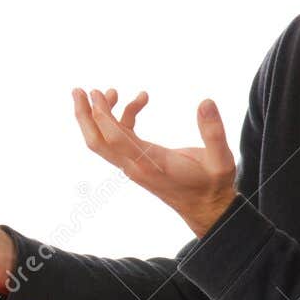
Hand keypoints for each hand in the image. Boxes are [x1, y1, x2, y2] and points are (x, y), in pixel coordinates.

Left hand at [72, 88, 238, 236]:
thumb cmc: (212, 184)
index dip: (103, 117)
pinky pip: (120, 139)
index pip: (117, 140)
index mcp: (153, 164)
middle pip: (97, 142)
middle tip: (77, 91)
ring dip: (100, 115)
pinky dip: (123, 119)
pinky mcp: (137, 163)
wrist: (205, 208)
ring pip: (104, 141)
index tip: (96, 94)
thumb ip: (214, 132)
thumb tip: (205, 102)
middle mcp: (136, 166)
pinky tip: (141, 101)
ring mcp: (133, 165)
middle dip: (84, 117)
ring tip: (109, 90)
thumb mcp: (221, 160)